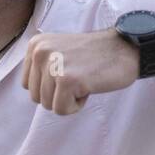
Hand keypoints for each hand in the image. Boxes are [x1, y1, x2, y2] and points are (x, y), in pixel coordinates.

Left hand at [21, 29, 137, 113]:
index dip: (51, 86)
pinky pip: (62, 110)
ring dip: (70, 99)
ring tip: (85, 79)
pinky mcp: (66, 80)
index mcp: (36, 45)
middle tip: (80, 76)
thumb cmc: (96, 55)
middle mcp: (40, 52)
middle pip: (36, 97)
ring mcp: (52, 66)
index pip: (28, 84)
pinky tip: (89, 86)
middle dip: (59, 95)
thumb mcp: (59, 51)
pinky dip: (78, 105)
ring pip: (48, 105)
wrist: (126, 49)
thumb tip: (32, 91)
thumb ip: (42, 66)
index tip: (71, 72)